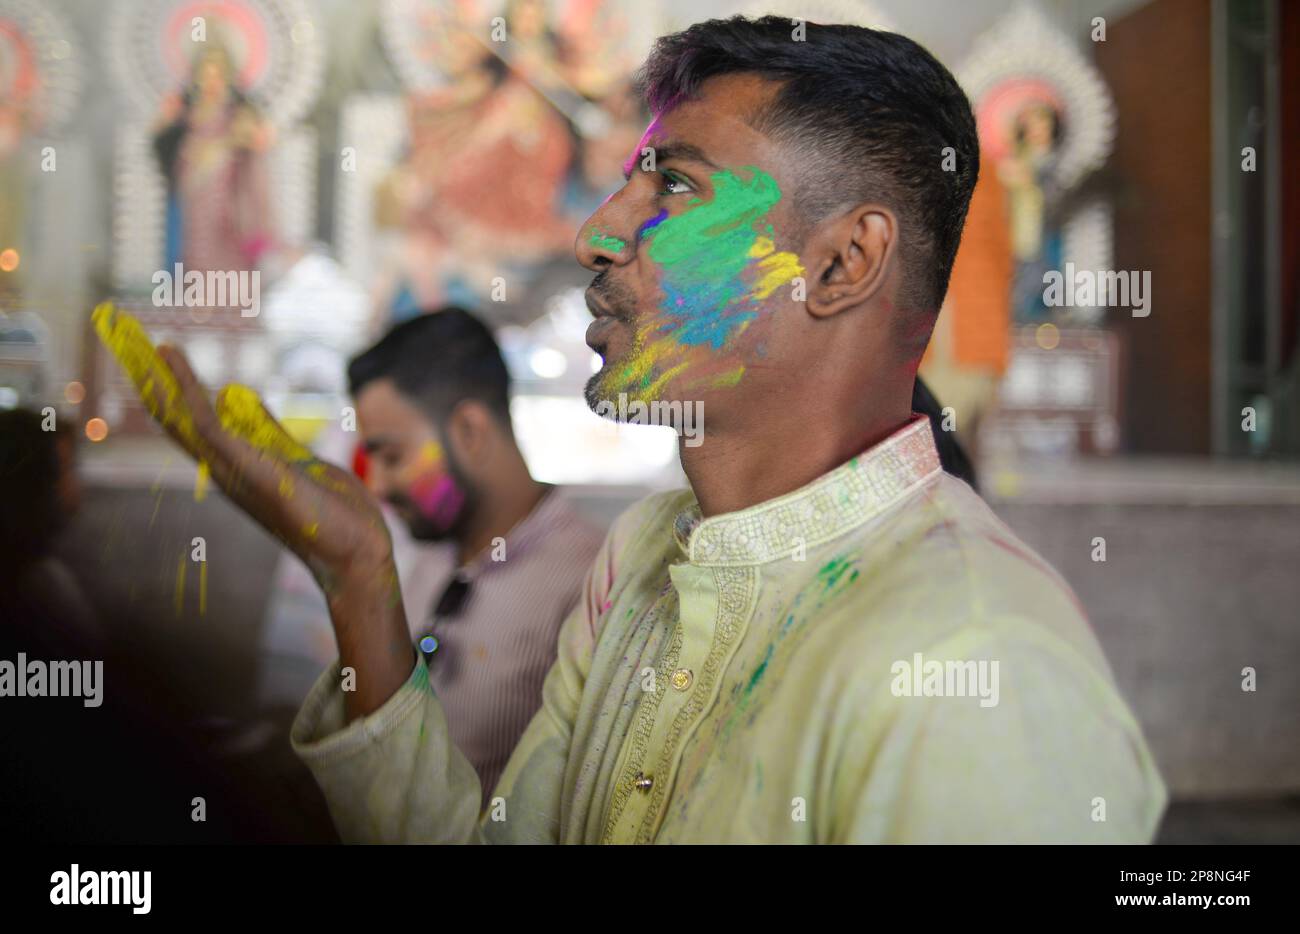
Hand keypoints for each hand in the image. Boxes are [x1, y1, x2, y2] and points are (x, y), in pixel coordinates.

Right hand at [94, 304, 413, 716]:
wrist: (358, 552)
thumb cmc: (332, 513)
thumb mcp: (295, 458)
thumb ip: (266, 429)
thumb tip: (240, 395)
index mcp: (236, 466)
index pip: (189, 421)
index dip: (168, 385)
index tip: (151, 349)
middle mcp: (226, 470)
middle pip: (174, 419)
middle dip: (150, 379)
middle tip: (123, 335)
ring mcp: (234, 472)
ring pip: (181, 419)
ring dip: (159, 379)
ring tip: (142, 341)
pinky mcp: (250, 470)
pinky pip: (208, 425)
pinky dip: (187, 390)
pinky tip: (172, 361)